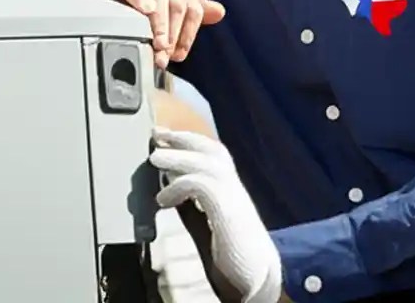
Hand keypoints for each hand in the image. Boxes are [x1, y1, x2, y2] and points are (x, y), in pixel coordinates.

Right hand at [82, 0, 225, 67]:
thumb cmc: (127, 6)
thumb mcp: (161, 9)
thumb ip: (189, 12)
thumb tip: (220, 12)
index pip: (192, 7)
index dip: (188, 33)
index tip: (178, 56)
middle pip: (176, 2)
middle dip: (172, 33)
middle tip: (164, 57)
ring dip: (160, 21)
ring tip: (157, 43)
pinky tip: (145, 10)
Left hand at [149, 128, 282, 302]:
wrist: (260, 281)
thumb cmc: (234, 257)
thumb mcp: (207, 225)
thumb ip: (192, 207)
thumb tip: (168, 189)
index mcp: (231, 191)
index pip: (212, 154)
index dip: (189, 141)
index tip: (163, 137)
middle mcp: (236, 190)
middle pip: (213, 150)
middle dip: (183, 138)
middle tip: (156, 133)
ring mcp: (236, 200)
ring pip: (208, 162)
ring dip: (179, 156)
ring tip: (154, 158)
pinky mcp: (229, 214)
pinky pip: (202, 186)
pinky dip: (179, 187)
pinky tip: (163, 200)